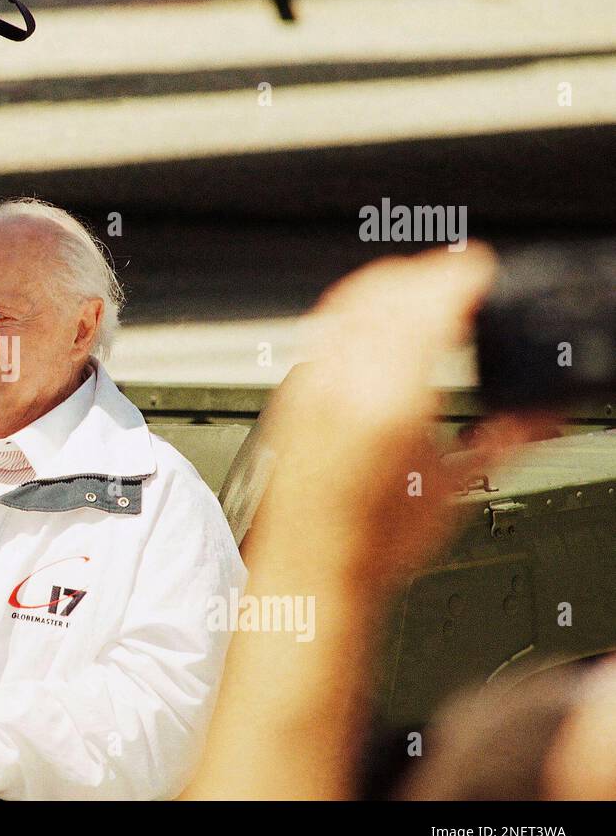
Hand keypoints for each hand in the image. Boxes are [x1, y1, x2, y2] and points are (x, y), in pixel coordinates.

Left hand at [245, 242, 552, 597]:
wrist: (310, 566)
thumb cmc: (371, 544)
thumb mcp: (454, 491)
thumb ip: (505, 440)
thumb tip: (542, 414)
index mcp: (391, 404)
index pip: (428, 306)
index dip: (461, 277)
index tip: (483, 269)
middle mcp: (343, 385)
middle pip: (388, 292)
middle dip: (430, 274)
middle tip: (464, 277)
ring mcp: (311, 385)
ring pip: (351, 302)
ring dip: (392, 283)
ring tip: (424, 287)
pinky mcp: (293, 393)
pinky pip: (324, 325)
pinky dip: (356, 306)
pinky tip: (373, 314)